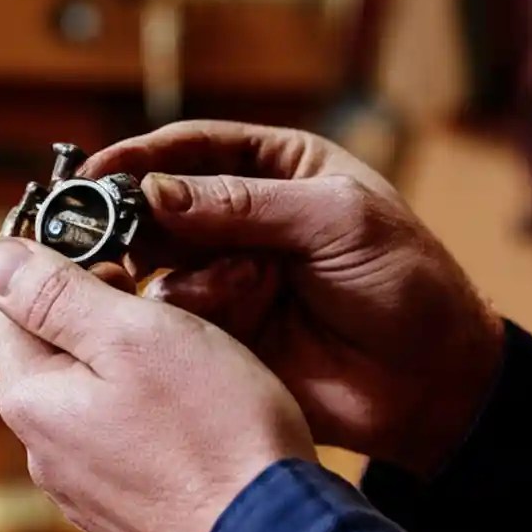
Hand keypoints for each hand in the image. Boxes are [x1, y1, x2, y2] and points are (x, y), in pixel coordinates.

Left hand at [0, 237, 315, 531]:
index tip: (123, 266)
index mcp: (33, 400)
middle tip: (166, 312)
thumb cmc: (214, 432)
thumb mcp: (135, 336)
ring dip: (129, 367)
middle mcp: (45, 450)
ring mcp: (83, 486)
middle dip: (101, 321)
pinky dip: (149, 415)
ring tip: (190, 362)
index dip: (64, 272)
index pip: (12, 309)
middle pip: (54, 353)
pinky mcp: (123, 507)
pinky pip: (122, 438)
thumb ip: (57, 295)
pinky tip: (195, 414)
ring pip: (93, 396)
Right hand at [83, 120, 504, 474]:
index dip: (144, 155)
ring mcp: (229, 274)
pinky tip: (209, 317)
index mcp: (277, 169)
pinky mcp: (223, 330)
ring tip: (189, 281)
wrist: (433, 383)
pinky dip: (180, 312)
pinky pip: (176, 314)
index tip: (97, 170)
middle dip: (131, 214)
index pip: (195, 147)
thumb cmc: (406, 283)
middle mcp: (243, 218)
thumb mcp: (338, 222)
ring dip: (161, 267)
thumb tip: (157, 193)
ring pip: (160, 260)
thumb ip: (248, 204)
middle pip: (161, 203)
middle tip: (100, 231)